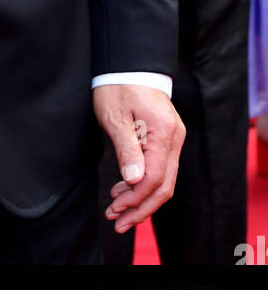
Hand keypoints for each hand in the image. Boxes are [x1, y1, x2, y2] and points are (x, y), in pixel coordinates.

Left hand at [93, 84, 184, 233]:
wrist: (128, 65)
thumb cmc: (117, 86)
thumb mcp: (115, 116)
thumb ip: (127, 148)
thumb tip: (134, 181)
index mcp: (164, 132)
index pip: (155, 177)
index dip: (136, 198)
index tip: (115, 210)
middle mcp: (175, 138)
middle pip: (164, 185)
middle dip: (140, 208)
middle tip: (117, 223)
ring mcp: (173, 140)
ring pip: (164, 181)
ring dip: (141, 200)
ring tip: (116, 212)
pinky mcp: (166, 140)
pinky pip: (160, 170)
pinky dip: (143, 186)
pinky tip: (124, 192)